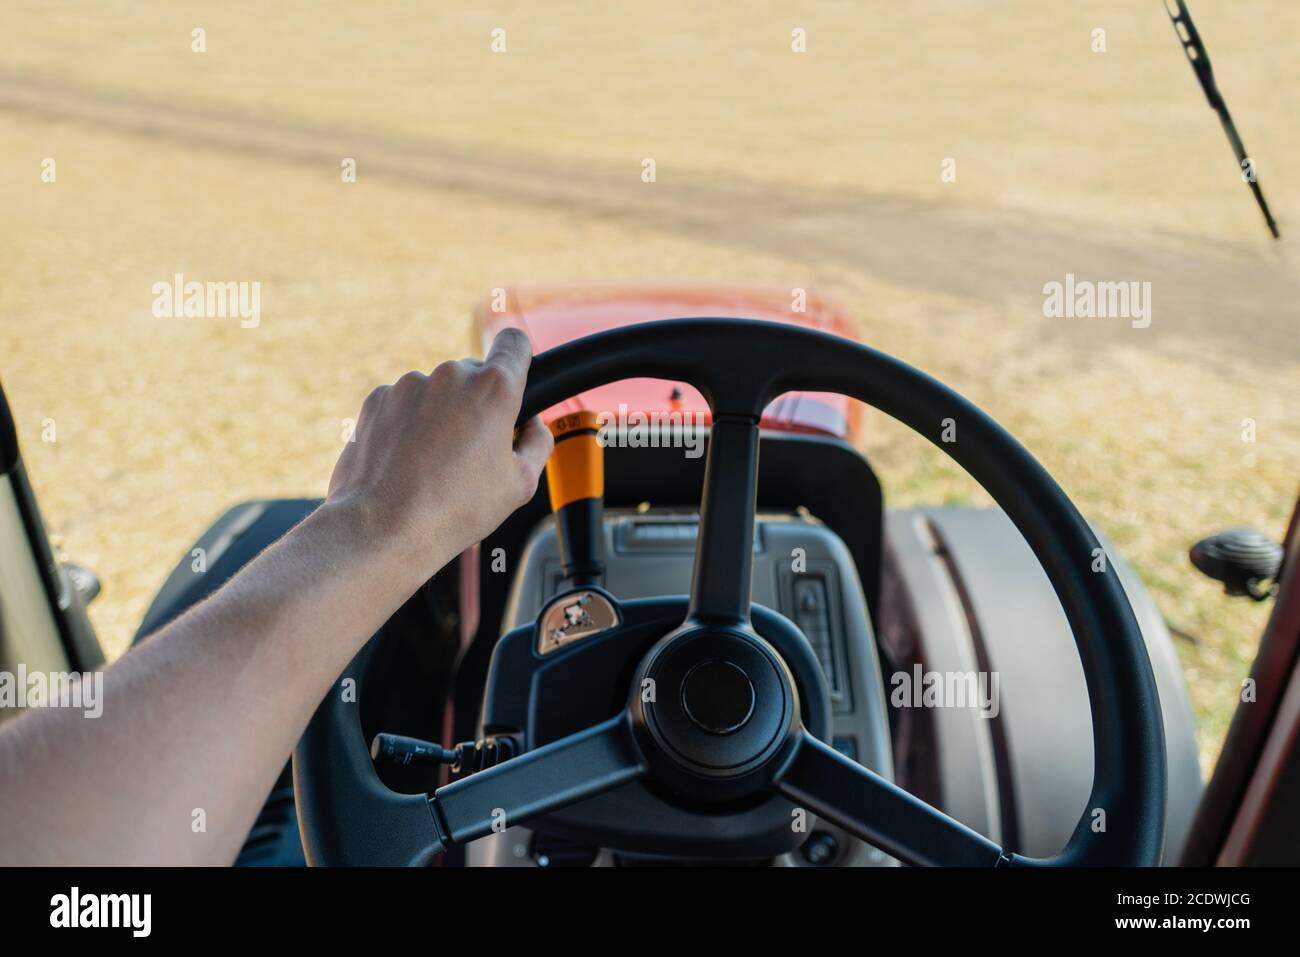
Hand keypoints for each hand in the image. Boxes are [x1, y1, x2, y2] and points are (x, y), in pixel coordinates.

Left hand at [325, 328, 552, 575]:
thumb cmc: (455, 509)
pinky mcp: (378, 399)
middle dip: (478, 403)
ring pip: (437, 391)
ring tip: (434, 464)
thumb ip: (538, 443)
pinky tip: (407, 462)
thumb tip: (532, 426)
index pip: (514, 343)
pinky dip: (409, 425)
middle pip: (474, 374)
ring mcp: (409, 384)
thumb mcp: (521, 484)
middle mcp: (450, 376)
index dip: (518, 359)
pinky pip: (404, 404)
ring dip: (441, 415)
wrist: (382, 526)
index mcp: (494, 389)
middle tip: (474, 451)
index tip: (514, 379)